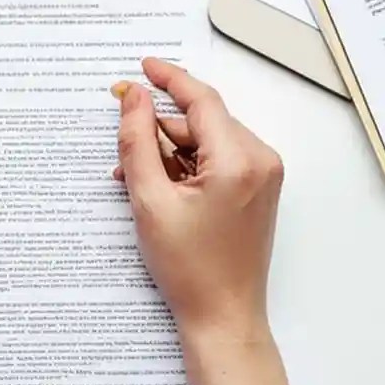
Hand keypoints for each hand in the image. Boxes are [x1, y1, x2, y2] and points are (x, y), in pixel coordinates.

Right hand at [113, 58, 282, 343]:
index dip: (168, 80)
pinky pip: (217, 161)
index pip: (201, 101)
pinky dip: (187, 168)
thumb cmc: (192, 271)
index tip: (143, 67)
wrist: (223, 316)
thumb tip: (133, 100)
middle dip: (160, 130)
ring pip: (207, 142)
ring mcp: (263, 176)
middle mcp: (260, 161)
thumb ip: (137, 143)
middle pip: (202, 122)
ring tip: (135, 179)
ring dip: (170, 152)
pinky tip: (160, 188)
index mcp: (239, 160)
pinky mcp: (257, 191)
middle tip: (122, 145)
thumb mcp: (150, 202)